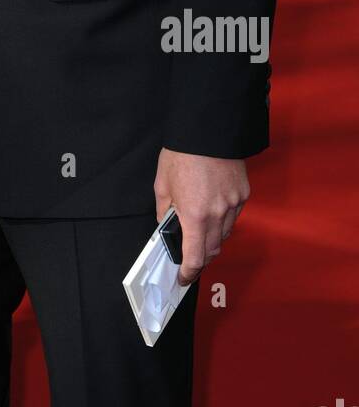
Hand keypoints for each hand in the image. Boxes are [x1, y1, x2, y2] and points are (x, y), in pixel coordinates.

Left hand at [154, 147, 248, 286]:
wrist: (208, 129)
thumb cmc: (182, 153)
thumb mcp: (163, 183)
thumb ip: (164, 210)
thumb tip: (166, 226)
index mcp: (195, 215)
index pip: (195, 257)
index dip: (189, 272)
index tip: (184, 277)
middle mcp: (218, 214)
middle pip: (212, 250)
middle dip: (200, 257)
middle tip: (189, 256)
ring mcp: (234, 204)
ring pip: (224, 235)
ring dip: (212, 239)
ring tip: (200, 231)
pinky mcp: (243, 194)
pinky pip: (234, 217)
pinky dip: (223, 221)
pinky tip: (213, 211)